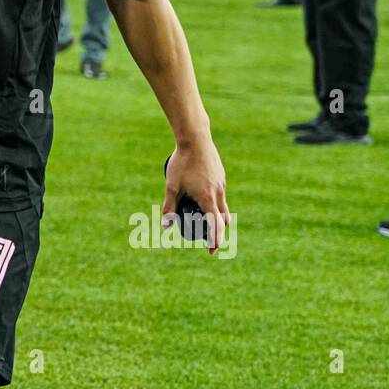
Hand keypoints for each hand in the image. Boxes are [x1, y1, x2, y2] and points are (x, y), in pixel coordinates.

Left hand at [161, 137, 229, 254]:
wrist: (195, 139)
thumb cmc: (182, 162)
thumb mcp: (172, 186)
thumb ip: (169, 206)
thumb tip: (165, 226)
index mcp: (208, 198)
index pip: (215, 225)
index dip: (214, 240)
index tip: (212, 250)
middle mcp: (219, 192)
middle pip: (223, 219)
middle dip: (218, 233)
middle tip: (211, 243)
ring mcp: (222, 183)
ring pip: (223, 206)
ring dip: (219, 218)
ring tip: (209, 224)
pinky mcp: (221, 175)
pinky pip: (221, 194)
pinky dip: (216, 203)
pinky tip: (207, 202)